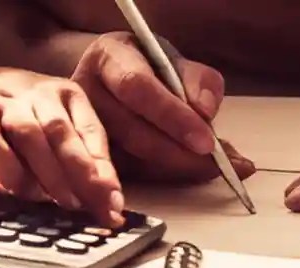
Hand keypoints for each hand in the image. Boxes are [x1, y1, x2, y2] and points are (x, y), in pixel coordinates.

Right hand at [0, 68, 124, 225]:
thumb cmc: (11, 130)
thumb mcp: (52, 138)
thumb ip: (80, 164)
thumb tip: (109, 205)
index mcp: (54, 92)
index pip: (82, 128)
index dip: (97, 168)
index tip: (108, 202)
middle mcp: (17, 90)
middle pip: (45, 128)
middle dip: (63, 172)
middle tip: (74, 205)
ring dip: (14, 169)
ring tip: (29, 197)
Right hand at [71, 32, 255, 182]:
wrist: (114, 77)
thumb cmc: (146, 66)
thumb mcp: (174, 59)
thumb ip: (196, 79)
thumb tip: (205, 111)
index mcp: (106, 58)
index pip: (137, 87)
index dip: (172, 116)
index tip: (207, 140)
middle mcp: (85, 94)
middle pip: (132, 131)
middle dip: (178, 152)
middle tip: (216, 163)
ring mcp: (82, 130)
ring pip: (131, 159)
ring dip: (176, 168)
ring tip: (214, 168)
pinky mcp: (91, 158)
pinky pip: (131, 174)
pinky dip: (166, 176)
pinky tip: (194, 172)